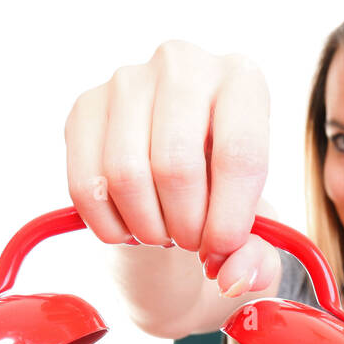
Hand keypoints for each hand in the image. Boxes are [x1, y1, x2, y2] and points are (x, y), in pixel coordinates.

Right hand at [64, 40, 280, 295]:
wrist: (175, 175)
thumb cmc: (222, 193)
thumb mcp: (254, 225)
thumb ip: (259, 258)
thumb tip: (235, 279)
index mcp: (242, 81)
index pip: (238, 154)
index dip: (227, 221)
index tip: (220, 250)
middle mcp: (183, 64)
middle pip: (176, 167)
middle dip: (184, 227)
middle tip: (189, 239)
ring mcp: (127, 81)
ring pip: (126, 176)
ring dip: (146, 227)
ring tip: (162, 228)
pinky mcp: (84, 108)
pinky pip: (86, 186)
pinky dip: (110, 227)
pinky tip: (130, 223)